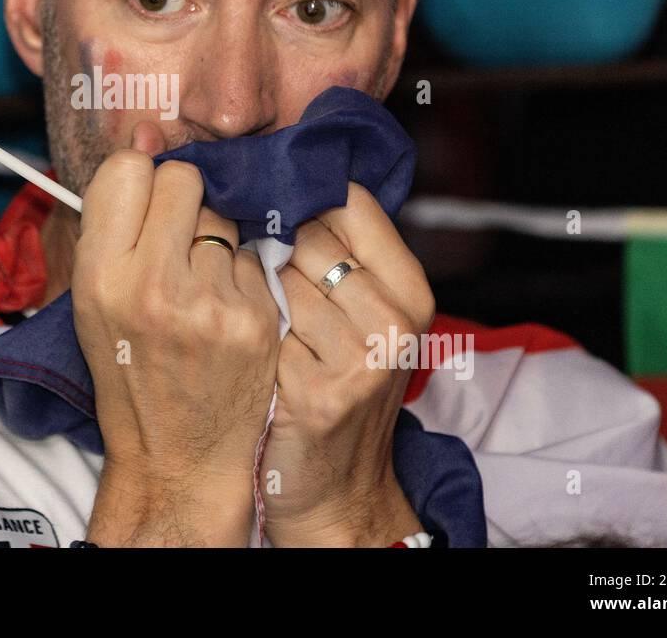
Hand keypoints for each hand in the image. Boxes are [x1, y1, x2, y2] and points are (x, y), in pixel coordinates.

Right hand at [74, 133, 280, 545]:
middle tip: (178, 239)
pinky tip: (229, 307)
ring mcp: (209, 301)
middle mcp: (152, 284)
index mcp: (100, 275)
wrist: (178, 458)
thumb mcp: (93, 298)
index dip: (141, 179)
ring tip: (202, 282)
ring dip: (216, 235)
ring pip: (225, 212)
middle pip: (183, 177)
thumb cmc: (131, 371)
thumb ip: (114, 220)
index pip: (129, 169)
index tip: (145, 203)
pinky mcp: (256, 317)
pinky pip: (255, 254)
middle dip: (184, 198)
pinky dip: (245, 271)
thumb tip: (145, 137)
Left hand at [260, 182, 435, 546]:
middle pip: (309, 235)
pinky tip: (265, 366)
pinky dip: (253, 341)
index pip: (351, 201)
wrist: (336, 491)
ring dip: (261, 298)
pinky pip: (262, 328)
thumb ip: (344, 254)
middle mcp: (397, 321)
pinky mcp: (320, 393)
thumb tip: (288, 176)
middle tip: (273, 286)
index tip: (274, 202)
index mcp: (413, 290)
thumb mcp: (364, 317)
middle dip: (277, 250)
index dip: (304, 197)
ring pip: (280, 279)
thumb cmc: (337, 387)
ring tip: (272, 331)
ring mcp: (362, 359)